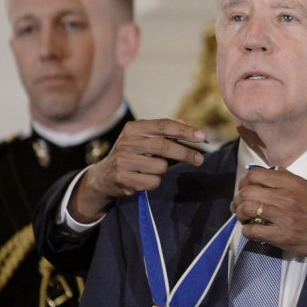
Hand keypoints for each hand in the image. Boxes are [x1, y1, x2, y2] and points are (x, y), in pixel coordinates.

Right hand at [69, 119, 206, 221]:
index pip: (163, 125)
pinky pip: (153, 182)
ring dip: (163, 170)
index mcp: (133, 128)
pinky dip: (154, 182)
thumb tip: (186, 124)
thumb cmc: (131, 154)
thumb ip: (163, 131)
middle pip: (164, 146)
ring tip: (150, 169)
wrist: (103, 176)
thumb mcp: (143, 138)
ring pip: (161, 167)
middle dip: (185, 153)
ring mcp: (124, 161)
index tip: (203, 137)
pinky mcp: (124, 179)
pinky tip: (143, 179)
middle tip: (200, 159)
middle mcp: (127, 142)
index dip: (185, 131)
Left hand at [231, 167, 306, 271]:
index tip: (245, 189)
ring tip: (244, 218)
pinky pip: (253, 231)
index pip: (255, 174)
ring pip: (246, 209)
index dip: (245, 182)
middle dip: (238, 199)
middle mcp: (286, 196)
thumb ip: (290, 179)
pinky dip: (247, 231)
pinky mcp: (283, 236)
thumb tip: (272, 171)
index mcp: (292, 182)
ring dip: (239, 214)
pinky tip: (253, 231)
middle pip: (247, 191)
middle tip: (239, 206)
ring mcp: (284, 216)